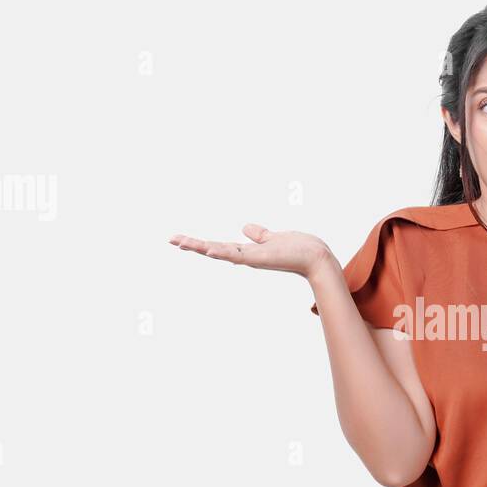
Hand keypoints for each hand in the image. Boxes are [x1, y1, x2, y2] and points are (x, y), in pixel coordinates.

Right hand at [168, 224, 335, 281]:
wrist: (316, 257)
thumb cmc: (298, 248)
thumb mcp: (273, 237)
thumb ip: (259, 234)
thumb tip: (245, 228)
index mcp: (248, 251)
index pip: (218, 246)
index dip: (200, 243)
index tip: (181, 239)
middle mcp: (246, 256)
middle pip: (213, 249)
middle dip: (192, 245)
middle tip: (170, 239)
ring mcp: (251, 259)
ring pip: (220, 252)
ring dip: (200, 247)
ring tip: (180, 242)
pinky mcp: (260, 258)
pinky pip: (237, 255)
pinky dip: (223, 253)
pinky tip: (209, 250)